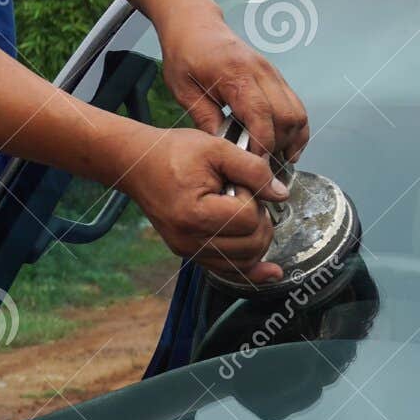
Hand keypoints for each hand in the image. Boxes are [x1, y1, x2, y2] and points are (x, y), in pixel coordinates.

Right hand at [113, 125, 291, 284]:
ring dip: (258, 239)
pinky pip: (227, 271)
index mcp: (194, 214)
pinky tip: (271, 271)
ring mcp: (188, 250)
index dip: (253, 198)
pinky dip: (251, 269)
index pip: (248, 219)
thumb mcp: (217, 148)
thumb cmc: (173, 152)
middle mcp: (189, 240)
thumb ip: (254, 170)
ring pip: (244, 263)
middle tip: (248, 197)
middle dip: (261, 220)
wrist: (138, 163)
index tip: (238, 183)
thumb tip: (281, 194)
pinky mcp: (190, 253)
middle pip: (252, 245)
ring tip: (246, 213)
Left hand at [160, 9, 310, 160]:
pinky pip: (296, 106)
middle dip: (278, 145)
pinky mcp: (277, 77)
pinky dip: (296, 128)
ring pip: (298, 112)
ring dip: (292, 139)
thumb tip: (224, 147)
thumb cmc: (185, 54)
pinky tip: (286, 145)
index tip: (256, 164)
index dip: (262, 142)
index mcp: (236, 74)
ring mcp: (273, 74)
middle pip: (287, 116)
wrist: (196, 24)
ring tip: (277, 159)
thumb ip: (205, 117)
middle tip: (263, 164)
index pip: (260, 114)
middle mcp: (262, 73)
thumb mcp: (183, 89)